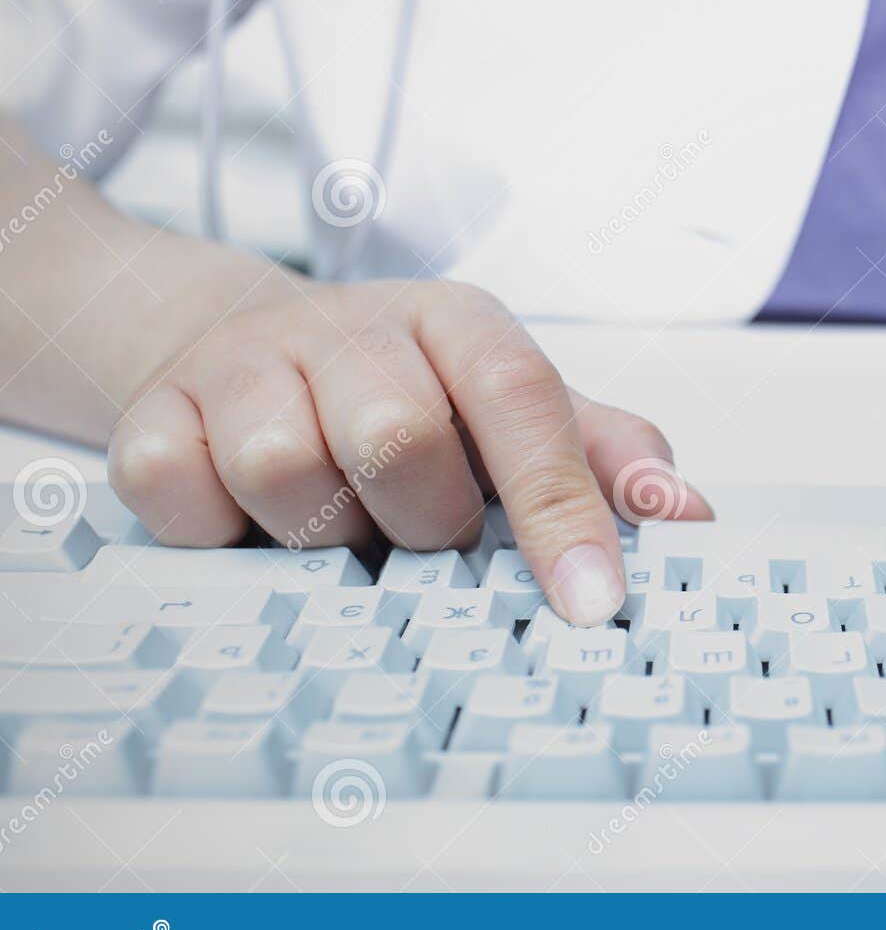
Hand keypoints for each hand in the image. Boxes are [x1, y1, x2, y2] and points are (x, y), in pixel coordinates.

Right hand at [105, 280, 710, 623]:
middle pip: (398, 436)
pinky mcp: (154, 410)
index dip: (563, 509)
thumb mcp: (516, 412)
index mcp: (459, 325)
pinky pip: (178, 488)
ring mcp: (246, 363)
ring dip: (323, 529)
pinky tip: (250, 518)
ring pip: (286, 466)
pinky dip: (220, 528)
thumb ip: (605, 456)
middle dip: (424, 519)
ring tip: (339, 518)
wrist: (248, 347)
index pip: (523, 402)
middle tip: (423, 532)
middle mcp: (355, 329)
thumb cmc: (408, 393)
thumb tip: (687, 514)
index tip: (592, 603)